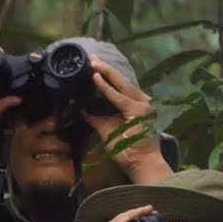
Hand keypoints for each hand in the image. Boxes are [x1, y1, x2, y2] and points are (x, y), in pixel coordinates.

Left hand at [81, 54, 162, 178]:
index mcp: (137, 105)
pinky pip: (117, 96)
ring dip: (106, 72)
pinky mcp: (138, 110)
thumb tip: (79, 106)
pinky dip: (106, 87)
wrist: (141, 164)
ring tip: (92, 63)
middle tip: (91, 57)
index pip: (122, 86)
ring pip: (121, 83)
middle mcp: (142, 101)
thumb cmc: (126, 150)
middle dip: (106, 68)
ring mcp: (142, 104)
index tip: (96, 65)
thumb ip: (95, 117)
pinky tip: (96, 77)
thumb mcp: (107, 129)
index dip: (109, 75)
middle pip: (122, 81)